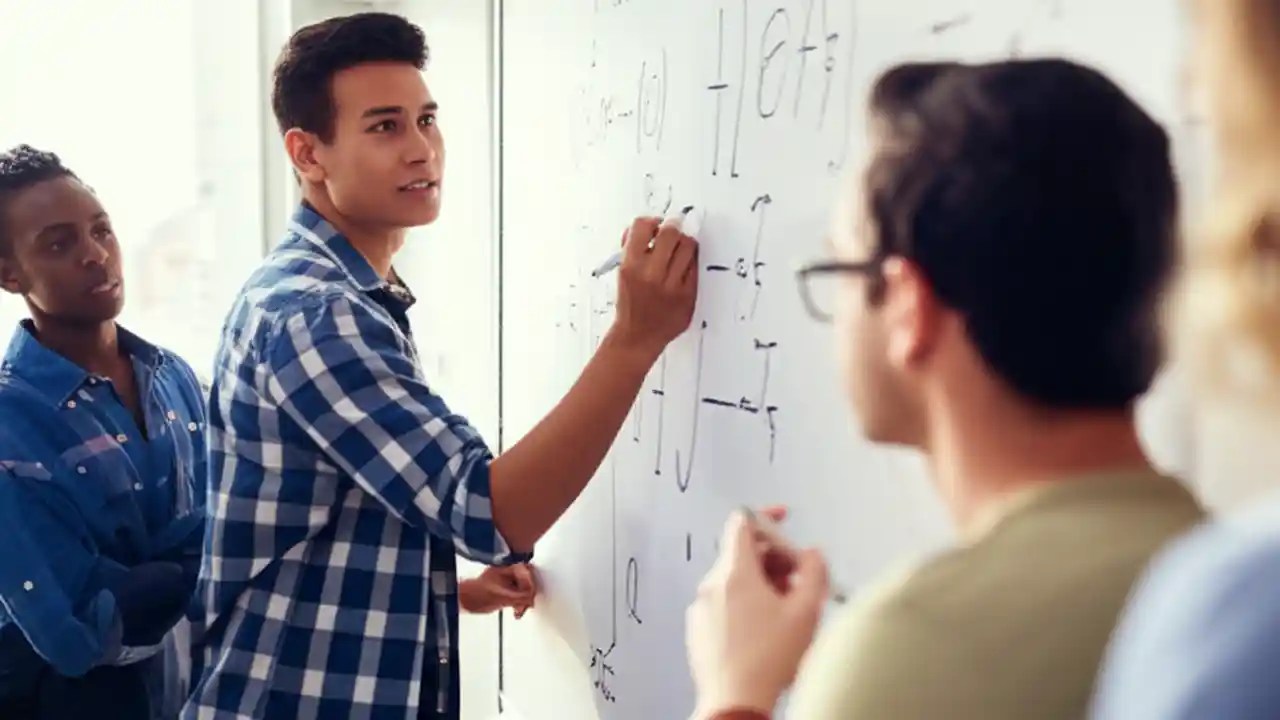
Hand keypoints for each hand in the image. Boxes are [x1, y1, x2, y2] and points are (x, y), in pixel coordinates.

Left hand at [459, 563, 537, 616]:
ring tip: (519, 608)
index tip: (529, 597)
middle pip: (528, 579)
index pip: (527, 572)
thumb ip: (520, 596)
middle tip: (526, 603)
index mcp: (506, 565)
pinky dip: (519, 601)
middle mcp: (507, 569)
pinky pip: (518, 592)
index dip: (530, 586)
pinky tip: (516, 608)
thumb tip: (531, 598)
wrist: (465, 601)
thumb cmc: (477, 594)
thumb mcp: (502, 596)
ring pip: (524, 586)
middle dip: (528, 593)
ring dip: (524, 599)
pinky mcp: (504, 587)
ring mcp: (506, 577)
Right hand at [611, 216, 698, 358]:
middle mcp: (651, 274)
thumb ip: (631, 248)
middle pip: (671, 232)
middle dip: (672, 229)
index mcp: (631, 265)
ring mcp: (672, 286)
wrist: (637, 336)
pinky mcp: (688, 296)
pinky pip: (695, 267)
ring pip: (688, 246)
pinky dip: (689, 263)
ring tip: (678, 251)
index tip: (656, 225)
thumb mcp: (622, 273)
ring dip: (683, 244)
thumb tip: (647, 227)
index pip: (643, 225)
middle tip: (672, 232)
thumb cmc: (630, 303)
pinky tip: (682, 268)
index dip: (652, 221)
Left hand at [686, 509, 828, 717]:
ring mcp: (701, 607)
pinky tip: (764, 629)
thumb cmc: (767, 661)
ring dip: (761, 583)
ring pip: (734, 580)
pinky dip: (744, 604)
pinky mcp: (698, 628)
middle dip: (774, 558)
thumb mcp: (806, 612)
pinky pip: (723, 602)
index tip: (783, 520)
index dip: (766, 516)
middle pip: (742, 553)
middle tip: (797, 578)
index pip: (742, 522)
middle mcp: (712, 584)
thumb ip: (814, 573)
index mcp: (735, 573)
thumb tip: (814, 555)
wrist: (735, 701)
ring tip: (785, 609)